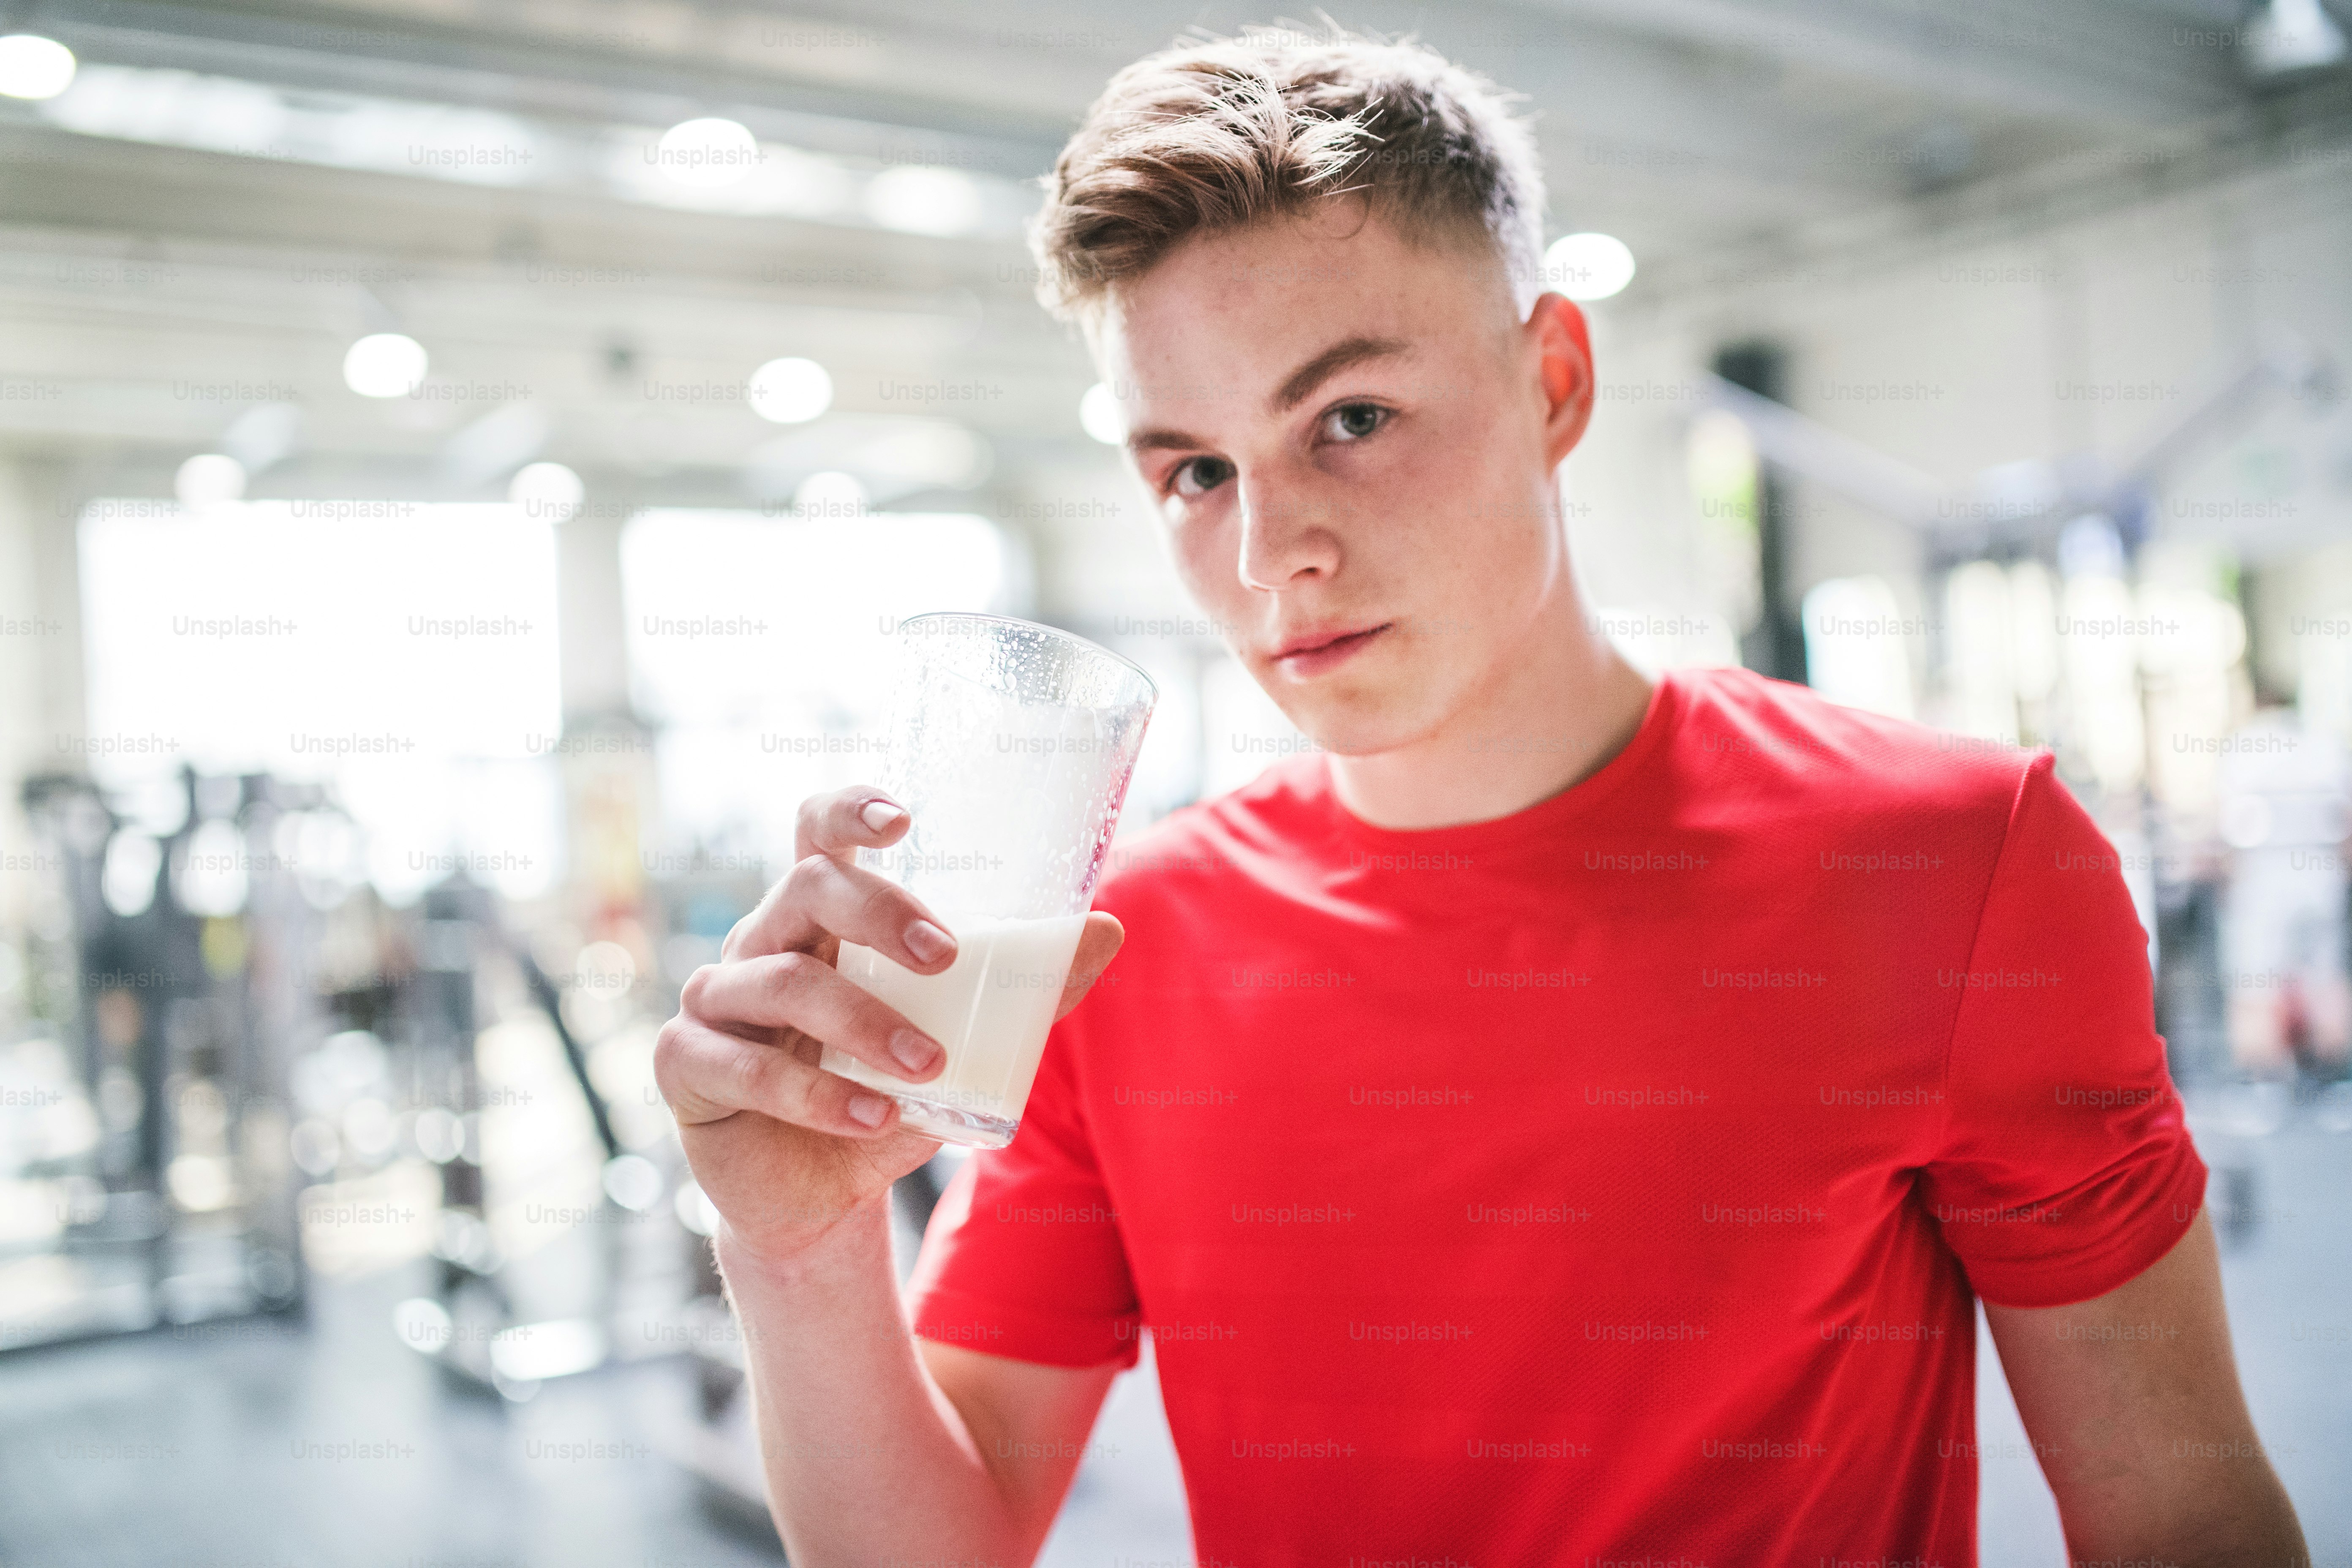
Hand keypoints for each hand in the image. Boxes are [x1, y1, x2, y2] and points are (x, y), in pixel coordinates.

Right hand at [654, 786, 1123, 1264]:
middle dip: (881, 912)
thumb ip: (1024, 992)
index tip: (903, 819)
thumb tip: (1106, 931)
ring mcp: (713, 1000)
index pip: (818, 834)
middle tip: (947, 957)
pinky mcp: (686, 1065)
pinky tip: (874, 1118)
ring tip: (928, 1065)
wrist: (821, 1195)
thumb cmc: (884, 1095)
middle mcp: (761, 943)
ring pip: (780, 980)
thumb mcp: (960, 1042)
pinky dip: (817, 1095)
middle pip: (807, 886)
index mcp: (819, 919)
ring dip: (862, 1022)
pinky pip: (744, 1067)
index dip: (849, 810)